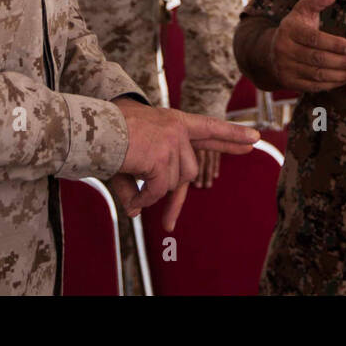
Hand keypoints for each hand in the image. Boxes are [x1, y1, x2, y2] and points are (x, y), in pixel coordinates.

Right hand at [110, 99, 257, 229]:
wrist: (91, 127)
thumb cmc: (106, 139)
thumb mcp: (129, 159)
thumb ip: (140, 184)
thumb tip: (136, 213)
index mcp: (173, 122)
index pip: (209, 129)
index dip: (232, 135)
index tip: (254, 139)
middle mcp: (177, 128)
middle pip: (190, 172)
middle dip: (173, 196)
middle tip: (167, 223)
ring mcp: (172, 141)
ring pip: (173, 183)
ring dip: (151, 192)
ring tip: (131, 182)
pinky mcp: (162, 156)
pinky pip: (157, 191)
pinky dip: (143, 198)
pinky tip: (132, 195)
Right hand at [268, 0, 345, 91]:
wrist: (270, 51)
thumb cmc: (295, 27)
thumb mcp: (303, 9)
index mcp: (289, 30)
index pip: (314, 39)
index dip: (335, 44)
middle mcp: (284, 50)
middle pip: (317, 59)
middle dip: (343, 62)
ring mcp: (286, 68)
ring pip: (317, 75)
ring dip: (342, 75)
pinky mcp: (290, 83)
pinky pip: (314, 86)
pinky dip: (333, 84)